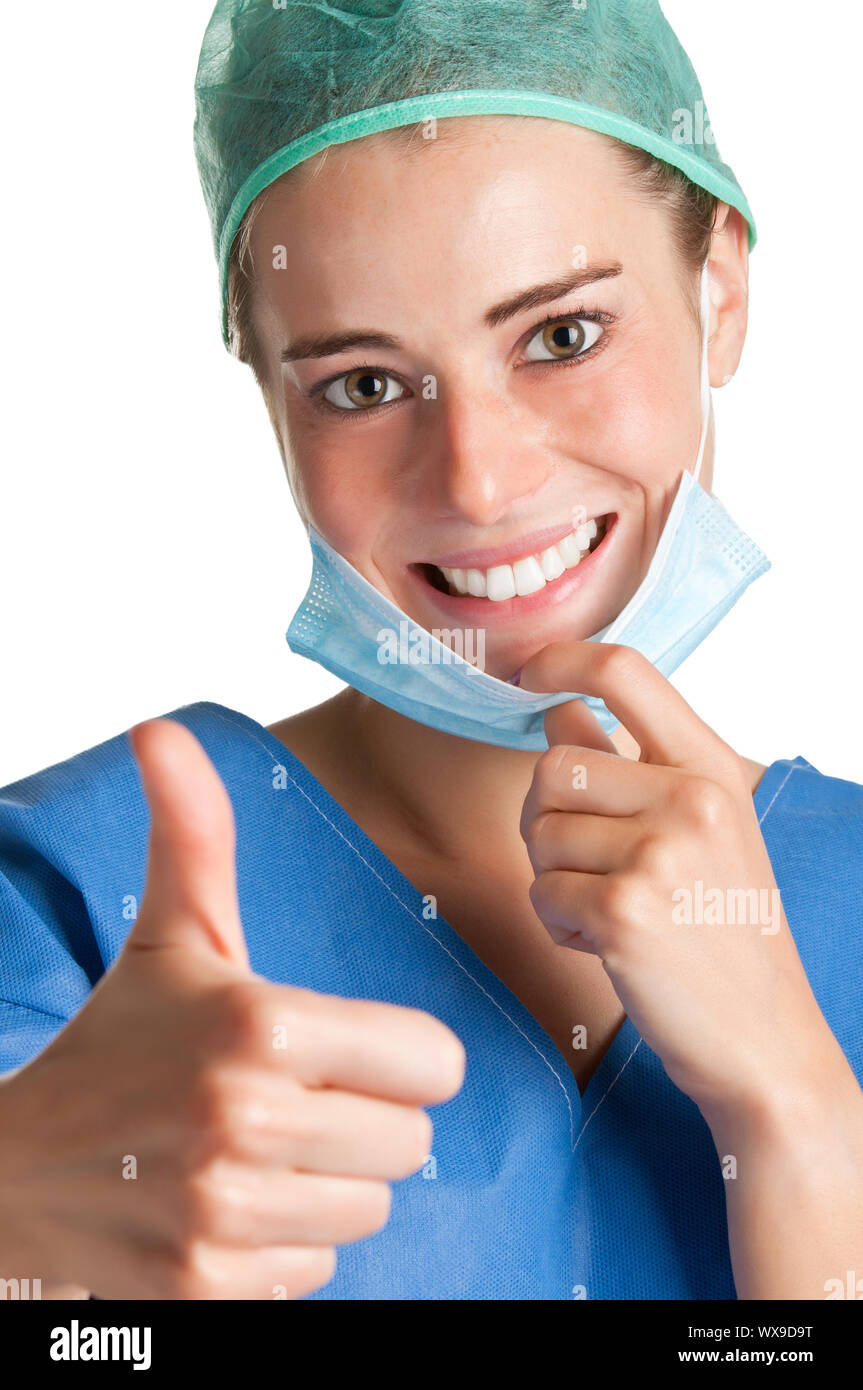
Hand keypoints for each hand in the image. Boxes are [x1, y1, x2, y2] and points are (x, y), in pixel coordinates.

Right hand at [0, 719, 464, 1298]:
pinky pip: (317, 1273)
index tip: (343, 1049)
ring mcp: (224, 1214)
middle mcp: (246, 1122)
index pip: (435, 1065)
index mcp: (260, 1023)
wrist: (16, 1169)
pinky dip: (285, 1247)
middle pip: (410, 1144)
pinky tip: (229, 1207)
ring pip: (368, 1211)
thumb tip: (158, 729)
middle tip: (292, 1099)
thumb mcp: (170, 937)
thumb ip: (193, 835)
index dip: (399, 1057)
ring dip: (327, 1185)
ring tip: (259, 1152)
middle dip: (365, 1121)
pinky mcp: (208, 1288)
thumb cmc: (119, 1039)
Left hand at [518, 642, 842, 1125]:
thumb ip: (632, 767)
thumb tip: (557, 713)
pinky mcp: (624, 911)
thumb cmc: (724, 931)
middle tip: (585, 868)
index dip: (561, 659)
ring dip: (553, 880)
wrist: (765, 1037)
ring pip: (538, 834)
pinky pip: (540, 894)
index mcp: (710, 766)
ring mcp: (658, 854)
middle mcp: (689, 798)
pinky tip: (604, 944)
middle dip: (546, 820)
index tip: (527, 674)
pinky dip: (558, 925)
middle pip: (552, 767)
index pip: (625, 670)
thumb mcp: (701, 830)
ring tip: (608, 912)